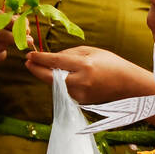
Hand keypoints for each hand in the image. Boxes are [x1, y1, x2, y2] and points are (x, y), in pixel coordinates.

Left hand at [25, 47, 154, 103]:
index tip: (29, 55)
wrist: (127, 85)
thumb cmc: (111, 64)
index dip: (40, 58)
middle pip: (50, 78)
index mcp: (85, 66)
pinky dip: (61, 82)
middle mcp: (81, 82)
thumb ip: (70, 54)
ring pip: (55, 85)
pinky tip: (64, 76)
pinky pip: (64, 90)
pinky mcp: (80, 102)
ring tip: (46, 67)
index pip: (55, 62)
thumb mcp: (91, 51)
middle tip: (27, 62)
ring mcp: (80, 94)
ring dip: (49, 76)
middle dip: (36, 70)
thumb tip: (51, 58)